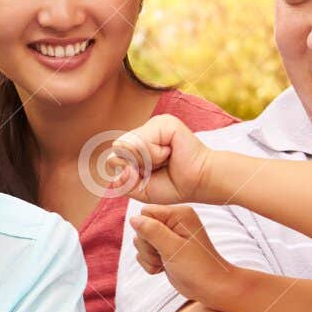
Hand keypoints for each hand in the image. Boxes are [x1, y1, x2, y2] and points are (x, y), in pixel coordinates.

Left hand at [102, 114, 216, 204]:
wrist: (199, 184)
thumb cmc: (173, 185)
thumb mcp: (140, 189)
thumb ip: (122, 181)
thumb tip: (112, 159)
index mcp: (136, 145)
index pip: (114, 156)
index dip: (128, 172)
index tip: (150, 175)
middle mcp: (143, 132)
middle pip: (119, 149)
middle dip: (137, 166)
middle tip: (159, 168)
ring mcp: (154, 125)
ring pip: (129, 144)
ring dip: (146, 161)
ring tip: (166, 160)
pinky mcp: (165, 122)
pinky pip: (144, 140)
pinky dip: (155, 154)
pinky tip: (170, 153)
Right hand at [130, 205, 249, 306]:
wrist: (209, 287)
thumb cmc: (197, 268)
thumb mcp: (173, 248)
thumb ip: (152, 231)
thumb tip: (133, 219)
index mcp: (179, 214)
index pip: (146, 212)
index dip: (146, 229)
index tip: (161, 243)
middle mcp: (173, 222)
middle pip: (141, 228)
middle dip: (148, 246)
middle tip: (165, 255)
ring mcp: (168, 236)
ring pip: (140, 242)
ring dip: (149, 257)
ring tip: (167, 262)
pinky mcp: (164, 249)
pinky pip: (144, 253)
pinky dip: (151, 264)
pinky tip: (165, 267)